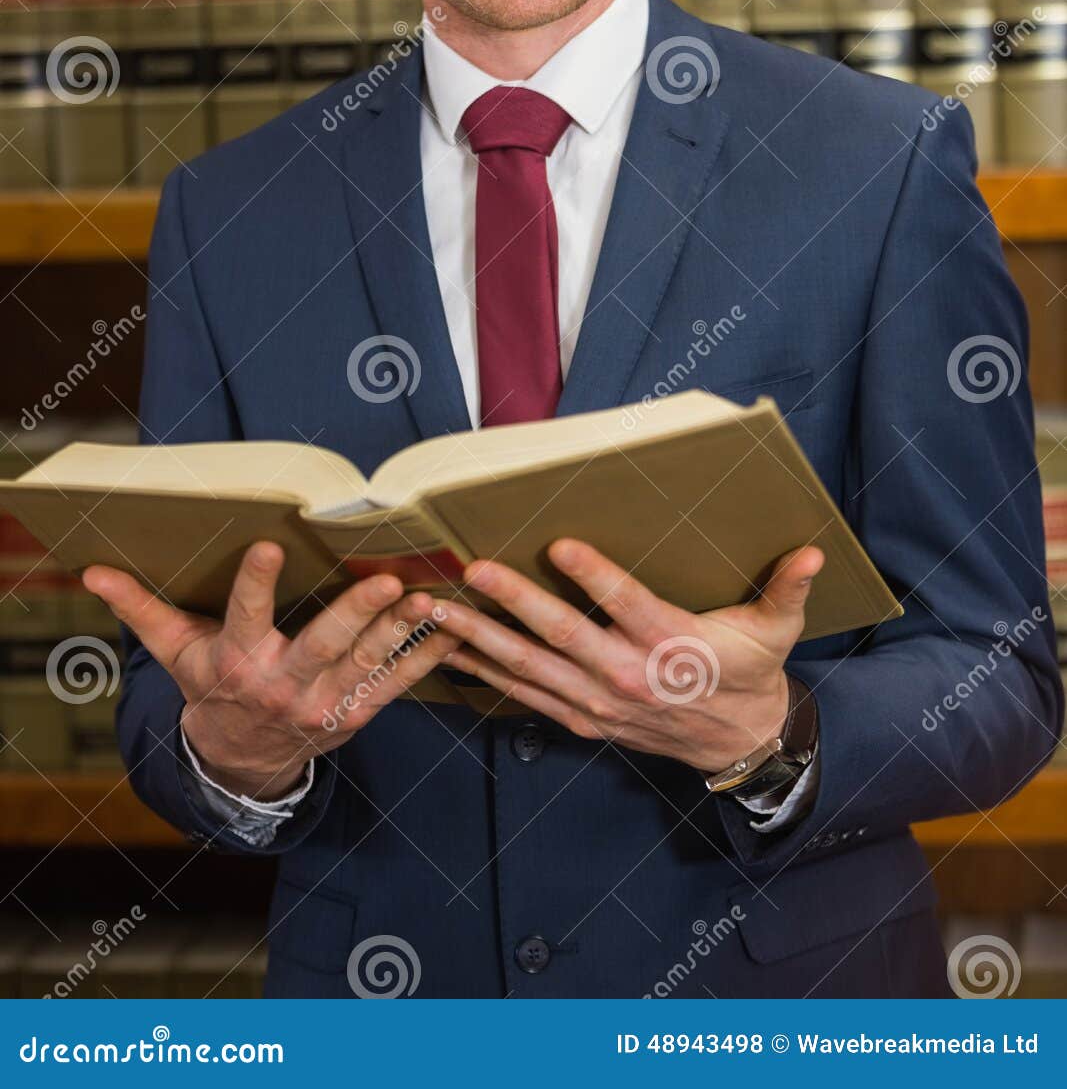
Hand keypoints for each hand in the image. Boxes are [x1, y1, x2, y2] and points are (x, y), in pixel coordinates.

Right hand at [82, 542, 458, 798]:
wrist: (240, 761)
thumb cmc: (210, 687)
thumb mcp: (174, 652)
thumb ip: (141, 609)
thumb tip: (91, 570)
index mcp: (237, 662)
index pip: (246, 616)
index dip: (256, 583)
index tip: (270, 545)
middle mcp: (284, 684)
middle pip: (324, 645)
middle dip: (356, 613)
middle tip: (385, 579)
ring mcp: (325, 703)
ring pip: (369, 663)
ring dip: (402, 631)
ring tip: (429, 597)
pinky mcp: (358, 713)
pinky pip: (397, 685)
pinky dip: (426, 657)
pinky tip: (452, 626)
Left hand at [409, 539, 823, 773]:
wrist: (740, 745)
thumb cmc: (751, 672)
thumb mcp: (776, 630)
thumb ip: (787, 588)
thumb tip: (812, 550)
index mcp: (673, 645)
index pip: (627, 605)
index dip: (594, 575)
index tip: (559, 542)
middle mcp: (629, 675)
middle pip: (562, 635)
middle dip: (512, 602)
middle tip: (472, 569)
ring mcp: (600, 702)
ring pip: (531, 668)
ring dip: (480, 637)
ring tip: (436, 609)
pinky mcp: (584, 719)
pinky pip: (526, 696)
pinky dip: (487, 675)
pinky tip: (451, 650)